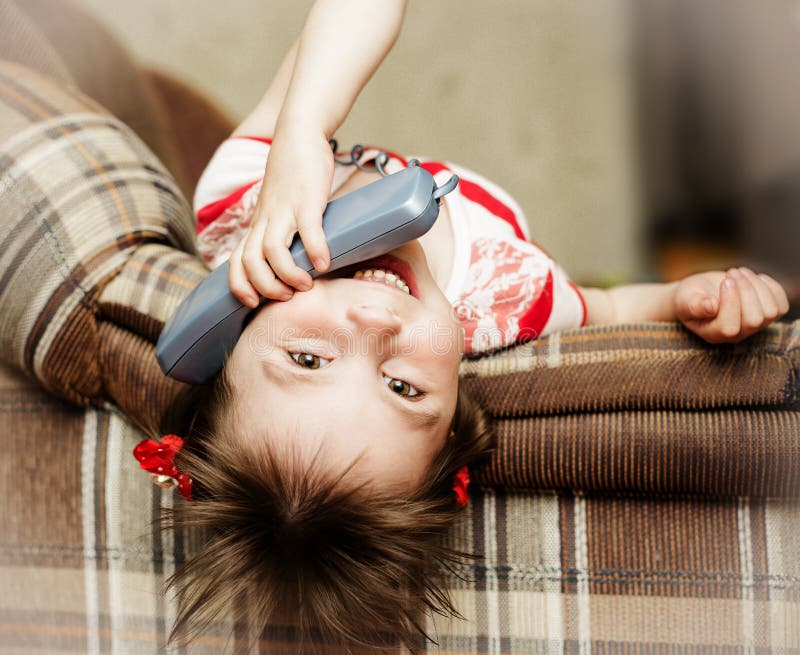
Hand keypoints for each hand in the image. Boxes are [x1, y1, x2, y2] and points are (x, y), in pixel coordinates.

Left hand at [228, 129, 332, 306]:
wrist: (298, 134)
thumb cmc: (291, 175)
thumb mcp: (278, 207)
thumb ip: (281, 231)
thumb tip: (294, 259)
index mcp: (258, 224)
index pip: (236, 262)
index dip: (239, 286)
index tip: (254, 303)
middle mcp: (265, 220)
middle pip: (250, 262)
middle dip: (265, 287)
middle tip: (287, 295)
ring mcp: (284, 210)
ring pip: (272, 251)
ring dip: (288, 275)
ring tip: (306, 284)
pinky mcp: (306, 200)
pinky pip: (307, 230)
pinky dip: (315, 251)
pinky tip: (325, 263)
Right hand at [674, 267, 788, 342]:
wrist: (702, 292)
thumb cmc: (690, 296)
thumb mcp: (685, 299)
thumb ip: (694, 304)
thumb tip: (710, 306)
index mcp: (713, 334)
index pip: (729, 327)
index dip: (731, 303)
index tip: (725, 281)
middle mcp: (736, 334)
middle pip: (754, 320)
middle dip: (746, 291)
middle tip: (731, 274)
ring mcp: (753, 326)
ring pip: (770, 312)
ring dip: (757, 286)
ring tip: (739, 273)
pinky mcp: (766, 314)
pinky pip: (781, 306)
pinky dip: (772, 288)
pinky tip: (755, 278)